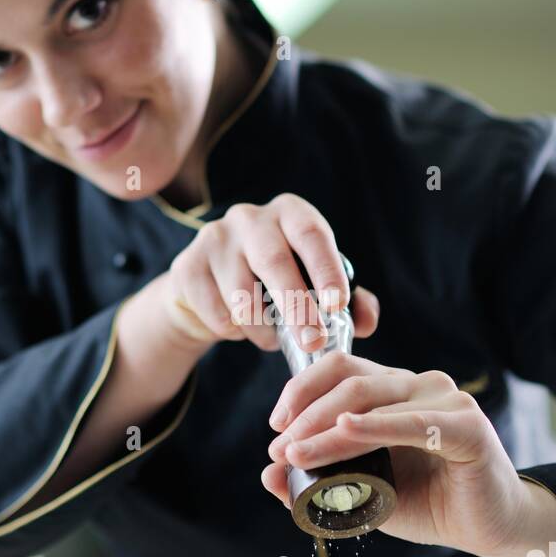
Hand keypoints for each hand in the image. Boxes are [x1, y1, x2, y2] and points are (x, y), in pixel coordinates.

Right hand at [160, 193, 379, 352]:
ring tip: (271, 338)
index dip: (326, 269)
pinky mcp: (187, 265)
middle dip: (296, 308)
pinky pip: (216, 312)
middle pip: (274, 262)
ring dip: (262, 329)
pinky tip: (238, 327)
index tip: (337, 305)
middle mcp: (250, 217)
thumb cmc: (274, 284)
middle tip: (312, 343)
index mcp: (289, 213)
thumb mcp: (315, 286)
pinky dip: (234, 332)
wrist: (208, 290)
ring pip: (242, 295)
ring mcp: (214, 238)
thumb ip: (349, 302)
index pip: (311, 234)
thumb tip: (367, 321)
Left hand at [261, 352, 555, 556]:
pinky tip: (346, 429)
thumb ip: (320, 481)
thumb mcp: (364, 493)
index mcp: (395, 392)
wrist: (488, 529)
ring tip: (296, 454)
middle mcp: (419, 386)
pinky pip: (412, 422)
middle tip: (279, 448)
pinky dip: (376, 426)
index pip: (341, 370)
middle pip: (351, 380)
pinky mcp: (466, 426)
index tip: (275, 428)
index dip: (302, 389)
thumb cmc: (430, 504)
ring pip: (372, 400)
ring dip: (326, 428)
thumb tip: (268, 474)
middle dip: (305, 413)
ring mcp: (445, 400)